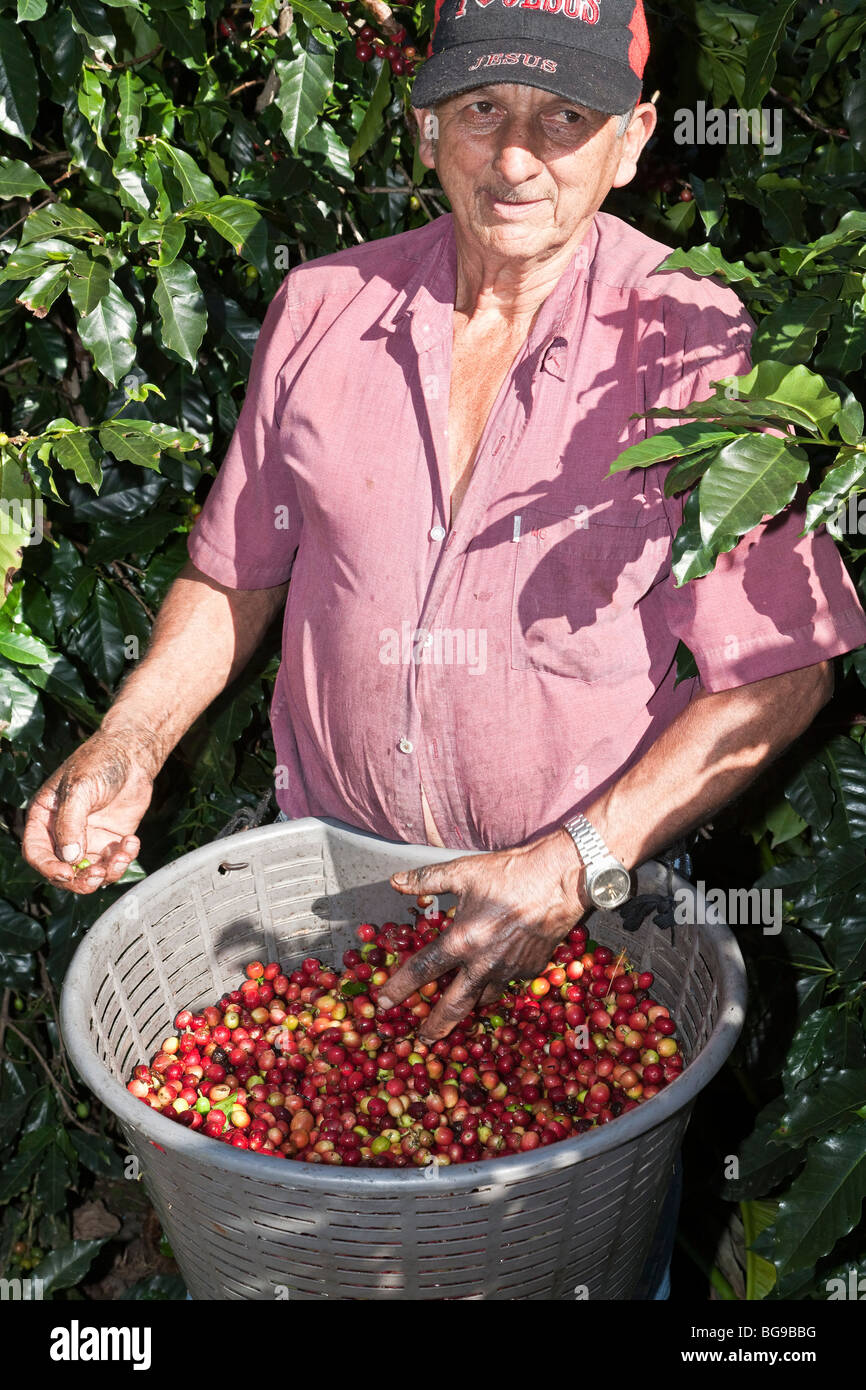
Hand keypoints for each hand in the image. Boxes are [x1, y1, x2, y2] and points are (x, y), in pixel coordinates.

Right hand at [22, 729, 155, 893]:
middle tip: (97, 875)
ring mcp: (89, 838)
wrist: (132, 754)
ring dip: (107, 872)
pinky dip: (124, 858)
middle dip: (80, 879)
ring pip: (91, 871)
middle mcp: (64, 833)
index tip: (66, 873)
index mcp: (46, 819)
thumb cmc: (99, 762)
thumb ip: (71, 823)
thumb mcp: (78, 789)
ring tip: (121, 855)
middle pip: (64, 869)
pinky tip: (132, 841)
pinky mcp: (112, 840)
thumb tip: (69, 857)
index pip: (37, 852)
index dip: (48, 868)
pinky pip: (115, 861)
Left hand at [378, 831, 587, 1040]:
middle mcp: (483, 963)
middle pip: (453, 1005)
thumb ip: (426, 880)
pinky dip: (496, 982)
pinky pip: (507, 983)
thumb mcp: (463, 871)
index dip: (399, 988)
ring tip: (459, 1005)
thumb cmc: (510, 872)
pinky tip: (493, 973)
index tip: (384, 1002)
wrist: (560, 878)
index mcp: (461, 940)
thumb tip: (395, 882)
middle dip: (435, 1026)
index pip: (422, 971)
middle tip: (423, 1038)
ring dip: (469, 1003)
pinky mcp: (531, 970)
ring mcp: (509, 970)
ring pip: (483, 998)